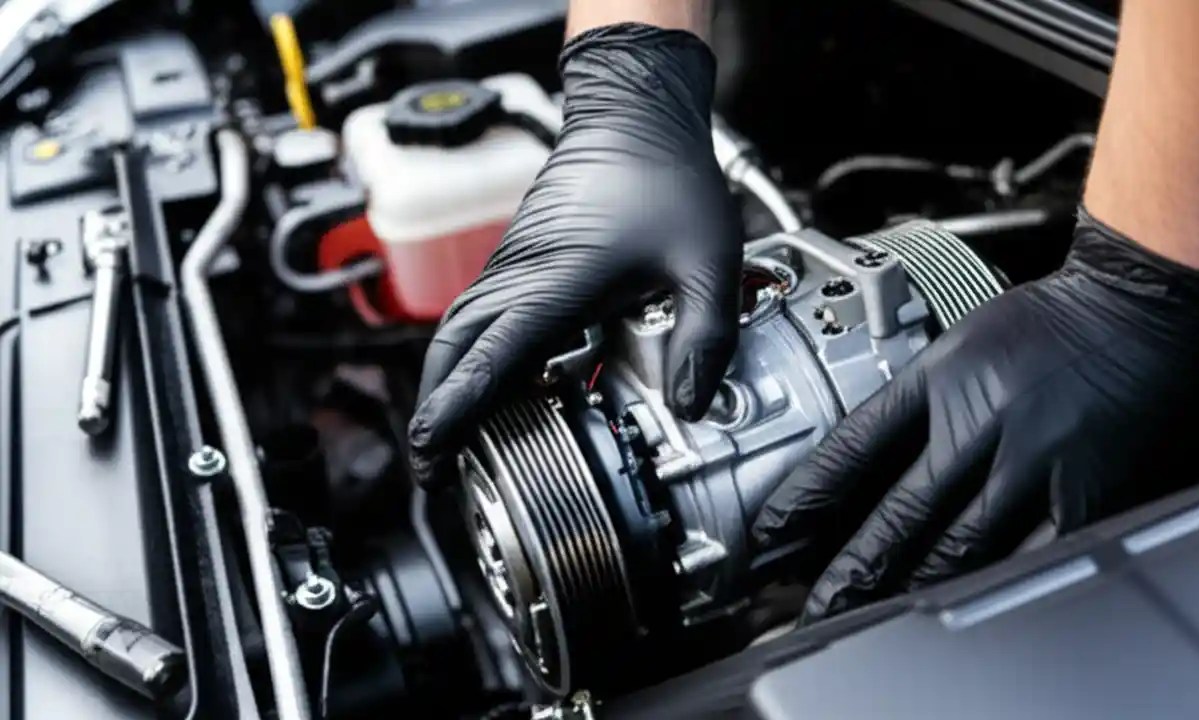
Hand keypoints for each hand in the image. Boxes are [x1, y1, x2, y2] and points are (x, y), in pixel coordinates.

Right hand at [409, 24, 742, 483]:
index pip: (486, 361)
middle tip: (436, 468)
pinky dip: (474, 358)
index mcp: (553, 284)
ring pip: (461, 335)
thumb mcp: (707, 263)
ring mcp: (516, 267)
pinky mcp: (525, 262)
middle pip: (453, 353)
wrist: (639, 115)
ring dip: (449, 385)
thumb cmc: (667, 178)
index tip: (433, 459)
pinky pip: (484, 318)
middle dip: (436, 412)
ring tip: (452, 439)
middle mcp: (520, 277)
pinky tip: (495, 385)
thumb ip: (706, 338)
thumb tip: (690, 406)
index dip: (454, 415)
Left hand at [752, 209, 1198, 622]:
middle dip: (851, 567)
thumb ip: (916, 397)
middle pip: (901, 510)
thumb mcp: (960, 341)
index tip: (773, 532)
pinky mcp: (1088, 491)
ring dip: (910, 587)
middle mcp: (982, 418)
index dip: (807, 496)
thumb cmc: (1051, 322)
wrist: (1137, 304)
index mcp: (942, 376)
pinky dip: (990, 584)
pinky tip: (960, 603)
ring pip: (960, 544)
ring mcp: (1035, 458)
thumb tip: (865, 455)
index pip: (854, 445)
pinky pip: (1031, 554)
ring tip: (871, 618)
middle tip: (815, 605)